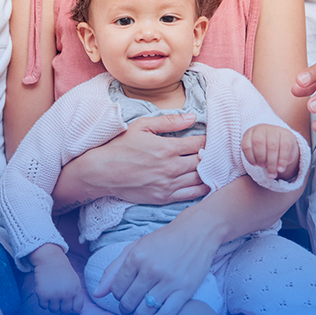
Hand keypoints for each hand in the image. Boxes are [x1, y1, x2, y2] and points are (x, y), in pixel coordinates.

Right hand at [29, 245, 84, 313]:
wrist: (50, 259)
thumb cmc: (63, 271)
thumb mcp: (75, 281)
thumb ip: (76, 295)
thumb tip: (74, 310)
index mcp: (76, 290)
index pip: (77, 309)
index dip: (72, 306)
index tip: (68, 301)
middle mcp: (66, 294)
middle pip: (65, 311)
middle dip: (62, 305)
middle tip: (58, 296)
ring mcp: (54, 295)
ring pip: (54, 310)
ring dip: (52, 304)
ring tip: (51, 294)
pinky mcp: (43, 294)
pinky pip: (43, 307)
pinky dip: (43, 302)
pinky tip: (45, 293)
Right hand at [72, 114, 208, 206]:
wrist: (102, 172)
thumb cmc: (120, 146)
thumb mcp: (142, 126)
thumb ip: (169, 121)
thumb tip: (193, 117)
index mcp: (167, 148)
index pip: (199, 143)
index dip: (207, 139)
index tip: (209, 137)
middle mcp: (171, 167)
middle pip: (202, 161)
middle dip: (210, 154)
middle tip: (213, 151)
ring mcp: (168, 184)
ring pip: (199, 178)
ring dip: (207, 171)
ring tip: (210, 165)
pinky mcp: (164, 197)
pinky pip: (191, 194)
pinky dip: (201, 188)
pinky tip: (204, 182)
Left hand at [93, 216, 218, 314]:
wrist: (196, 233)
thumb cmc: (163, 240)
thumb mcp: (135, 247)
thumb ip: (113, 269)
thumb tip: (97, 294)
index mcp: (136, 257)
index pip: (117, 288)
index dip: (116, 296)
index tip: (121, 296)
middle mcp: (151, 269)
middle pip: (129, 301)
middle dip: (125, 309)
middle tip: (127, 310)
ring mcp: (169, 281)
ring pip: (145, 310)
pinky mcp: (185, 290)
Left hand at [241, 124, 299, 179]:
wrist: (284, 144)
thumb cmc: (266, 150)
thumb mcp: (257, 151)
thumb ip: (255, 157)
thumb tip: (259, 165)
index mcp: (251, 132)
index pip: (246, 145)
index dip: (249, 158)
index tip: (255, 165)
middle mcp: (262, 128)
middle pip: (258, 143)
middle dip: (260, 158)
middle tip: (263, 166)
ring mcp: (275, 130)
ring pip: (271, 147)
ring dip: (271, 163)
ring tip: (272, 173)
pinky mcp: (287, 135)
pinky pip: (284, 149)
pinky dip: (282, 161)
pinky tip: (280, 169)